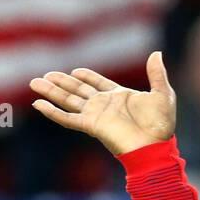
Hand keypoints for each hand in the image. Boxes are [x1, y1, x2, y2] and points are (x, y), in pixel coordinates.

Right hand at [29, 52, 176, 156]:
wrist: (155, 146)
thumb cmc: (162, 125)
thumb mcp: (163, 94)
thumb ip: (157, 74)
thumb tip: (156, 53)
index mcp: (120, 97)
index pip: (98, 84)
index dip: (86, 76)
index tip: (74, 70)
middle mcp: (104, 105)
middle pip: (78, 90)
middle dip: (61, 82)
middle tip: (45, 75)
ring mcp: (96, 115)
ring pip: (68, 100)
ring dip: (52, 92)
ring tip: (35, 83)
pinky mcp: (91, 125)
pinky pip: (67, 118)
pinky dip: (52, 111)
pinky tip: (39, 104)